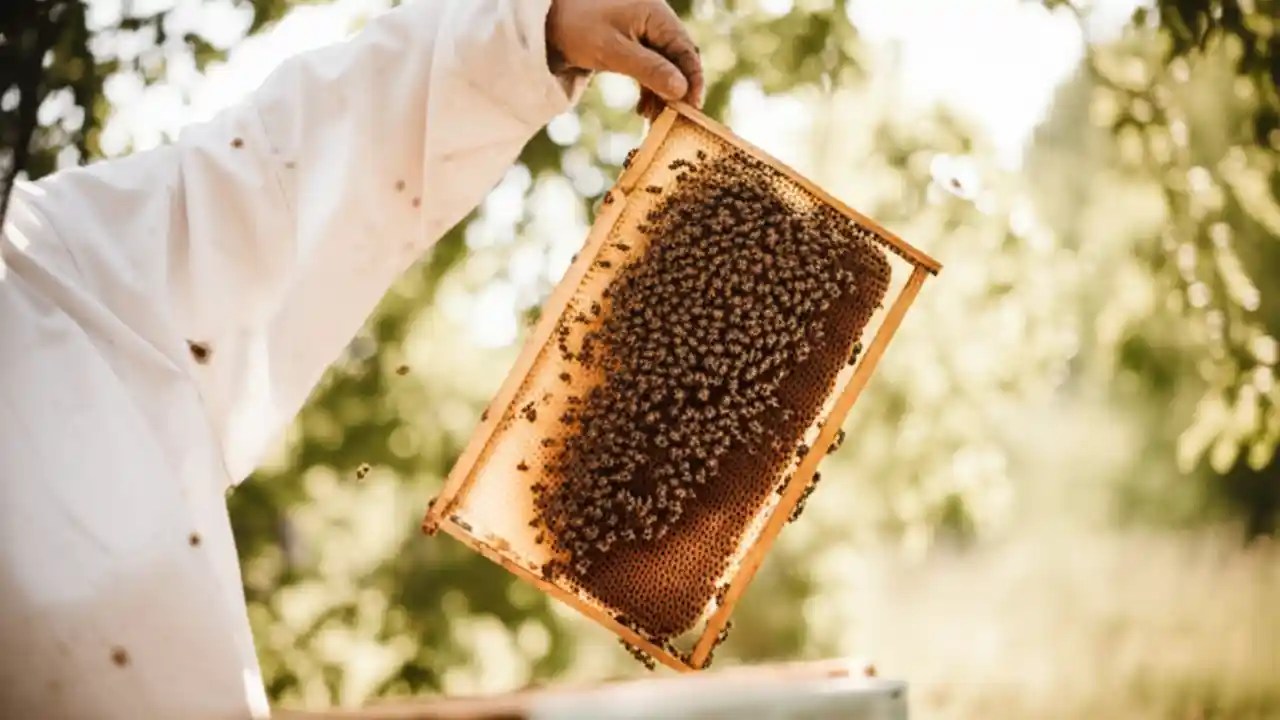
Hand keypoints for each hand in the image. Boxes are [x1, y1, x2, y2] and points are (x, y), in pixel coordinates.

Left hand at [546, 0, 703, 118]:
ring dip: (662, 94)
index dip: (693, 81)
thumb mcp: (612, 51)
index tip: (691, 110)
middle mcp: (655, 21)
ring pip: (664, 67)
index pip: (686, 51)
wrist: (545, 20)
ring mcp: (644, 33)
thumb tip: (681, 90)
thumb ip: (649, 69)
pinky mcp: (631, 45)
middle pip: (678, 60)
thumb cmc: (577, 27)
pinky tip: (642, 109)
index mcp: (656, 15)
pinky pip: (649, 69)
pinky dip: (648, 89)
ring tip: (652, 119)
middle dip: (677, 91)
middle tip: (673, 121)